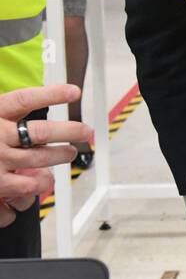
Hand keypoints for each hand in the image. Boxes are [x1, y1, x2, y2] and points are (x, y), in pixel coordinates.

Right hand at [0, 84, 92, 200]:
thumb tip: (45, 102)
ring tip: (68, 152)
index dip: (51, 94)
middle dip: (69, 131)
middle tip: (83, 130)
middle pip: (41, 132)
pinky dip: (39, 184)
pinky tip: (42, 179)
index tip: (74, 91)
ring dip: (60, 156)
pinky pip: (28, 187)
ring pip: (40, 160)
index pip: (23, 100)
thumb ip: (8, 113)